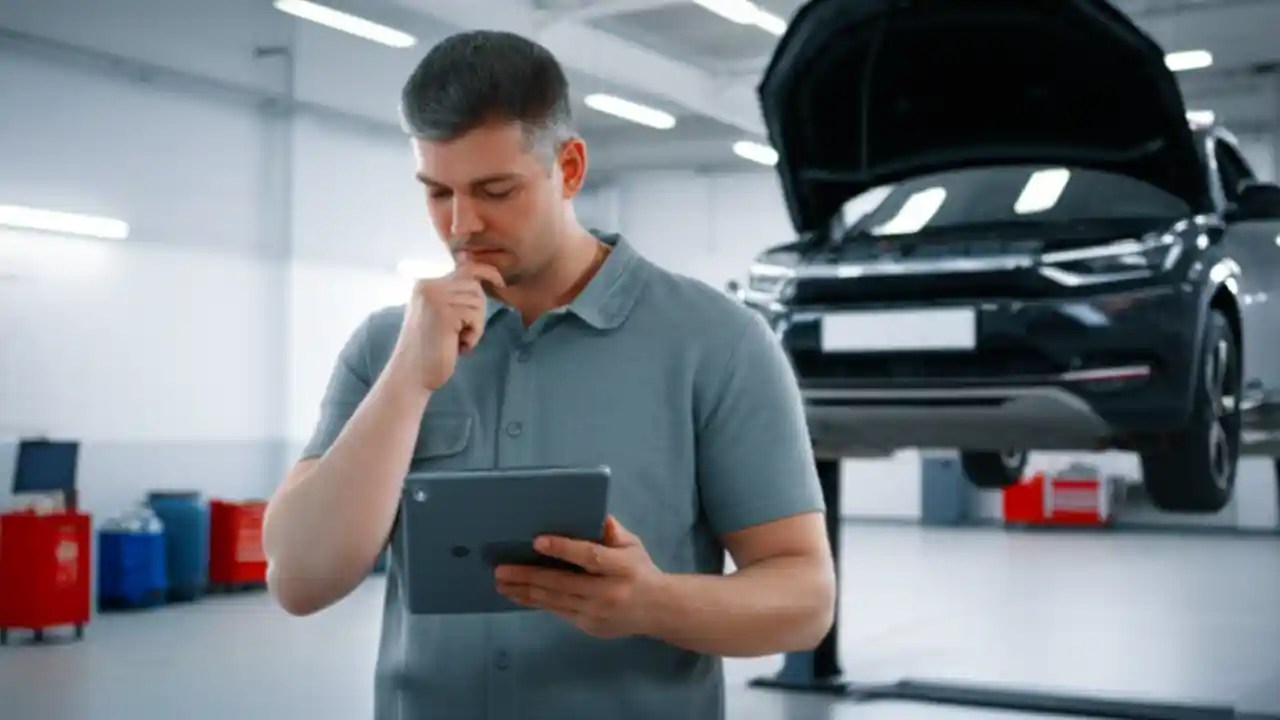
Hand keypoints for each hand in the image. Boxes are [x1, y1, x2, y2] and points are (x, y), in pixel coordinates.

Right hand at [393, 259, 504, 390]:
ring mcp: (435, 298)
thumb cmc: (429, 350)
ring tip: (458, 341)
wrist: (412, 375)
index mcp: (425, 285)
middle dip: (477, 311)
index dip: (486, 272)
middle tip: (463, 334)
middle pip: (474, 286)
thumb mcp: (439, 315)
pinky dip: (474, 334)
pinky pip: (475, 316)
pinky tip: (459, 346)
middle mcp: (428, 286)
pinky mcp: (444, 313)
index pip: (463, 267)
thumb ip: (454, 296)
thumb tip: (476, 272)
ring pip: (477, 301)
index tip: (500, 282)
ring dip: (475, 325)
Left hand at [495, 516, 667, 639]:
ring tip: (501, 582)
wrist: (658, 610)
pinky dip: (536, 602)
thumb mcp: (633, 545)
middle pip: (563, 583)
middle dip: (528, 575)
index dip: (563, 548)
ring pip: (554, 600)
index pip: (589, 556)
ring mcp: (597, 613)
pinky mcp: (588, 626)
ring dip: (524, 591)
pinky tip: (519, 595)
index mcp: (622, 567)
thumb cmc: (640, 571)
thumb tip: (591, 512)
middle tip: (500, 569)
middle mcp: (608, 591)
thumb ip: (612, 530)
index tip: (537, 541)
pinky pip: (557, 612)